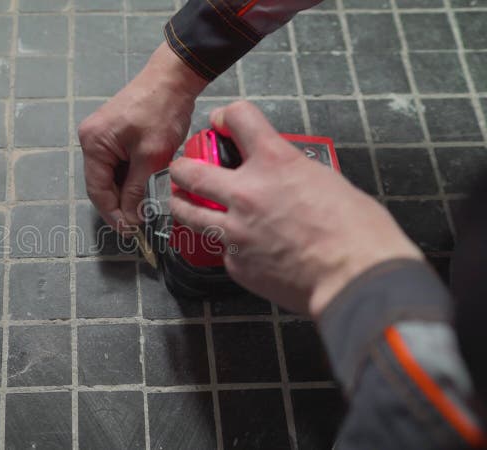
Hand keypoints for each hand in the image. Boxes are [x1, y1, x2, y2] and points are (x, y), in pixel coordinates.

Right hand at [78, 43, 207, 229]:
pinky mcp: (114, 132)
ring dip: (125, 192)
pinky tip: (142, 188)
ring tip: (142, 209)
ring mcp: (101, 135)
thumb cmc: (162, 110)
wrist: (173, 78)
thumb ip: (136, 189)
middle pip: (101, 183)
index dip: (113, 214)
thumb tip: (131, 216)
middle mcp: (91, 139)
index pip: (97, 190)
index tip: (129, 231)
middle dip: (118, 205)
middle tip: (137, 225)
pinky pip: (117, 163)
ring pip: (110, 175)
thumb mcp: (151, 156)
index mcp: (94, 144)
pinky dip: (128, 177)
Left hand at [169, 101, 423, 318]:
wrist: (355, 278)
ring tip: (182, 201)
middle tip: (183, 168)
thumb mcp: (327, 180)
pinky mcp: (234, 263)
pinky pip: (220, 248)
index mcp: (275, 162)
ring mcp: (235, 230)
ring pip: (187, 211)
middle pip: (191, 169)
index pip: (238, 117)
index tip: (223, 122)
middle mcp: (246, 192)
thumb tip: (283, 176)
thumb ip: (293, 172)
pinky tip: (237, 246)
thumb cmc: (357, 232)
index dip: (228, 115)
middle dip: (182, 166)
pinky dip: (225, 245)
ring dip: (182, 203)